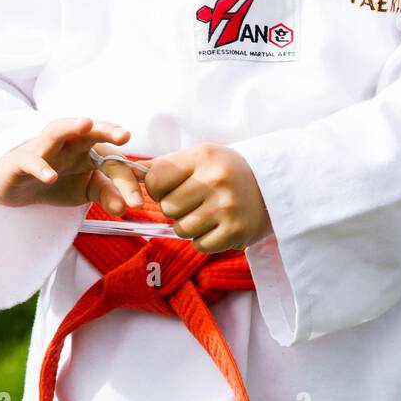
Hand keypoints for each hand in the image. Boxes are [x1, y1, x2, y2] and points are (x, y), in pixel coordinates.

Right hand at [0, 117, 144, 214]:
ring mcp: (45, 149)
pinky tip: (51, 176)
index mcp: (88, 149)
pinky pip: (31, 160)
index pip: (111, 160)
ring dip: (71, 125)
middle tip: (124, 135)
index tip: (137, 201)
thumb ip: (107, 194)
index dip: (125, 180)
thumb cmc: (58, 179)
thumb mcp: (86, 190)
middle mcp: (68, 143)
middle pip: (88, 131)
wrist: (18, 184)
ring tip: (86, 124)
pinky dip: (40, 166)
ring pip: (57, 130)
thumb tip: (127, 206)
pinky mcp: (22, 161)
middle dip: (105, 129)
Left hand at [143, 142, 272, 253]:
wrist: (271, 185)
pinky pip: (200, 244)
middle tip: (192, 202)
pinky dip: (204, 239)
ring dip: (188, 225)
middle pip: (167, 207)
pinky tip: (217, 225)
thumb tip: (129, 172)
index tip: (167, 189)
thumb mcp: (200, 156)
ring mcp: (227, 207)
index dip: (156, 188)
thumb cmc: (227, 170)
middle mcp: (215, 180)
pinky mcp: (236, 231)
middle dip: (174, 208)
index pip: (156, 179)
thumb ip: (167, 165)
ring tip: (205, 213)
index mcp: (203, 157)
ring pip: (181, 229)